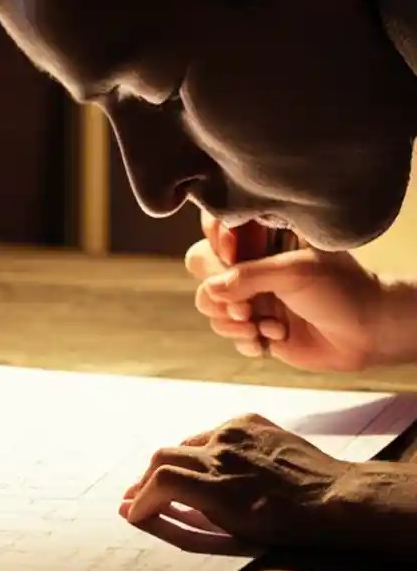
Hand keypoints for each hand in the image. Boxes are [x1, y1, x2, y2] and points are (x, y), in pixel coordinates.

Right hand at [120, 413, 352, 552]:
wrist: (335, 496)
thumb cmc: (287, 524)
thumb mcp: (233, 530)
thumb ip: (186, 519)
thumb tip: (145, 510)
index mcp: (216, 485)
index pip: (159, 484)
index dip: (140, 500)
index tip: (133, 513)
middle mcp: (220, 452)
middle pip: (161, 457)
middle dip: (145, 480)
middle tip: (138, 495)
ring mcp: (234, 432)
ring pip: (186, 444)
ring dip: (174, 463)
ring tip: (174, 480)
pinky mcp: (248, 420)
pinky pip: (213, 432)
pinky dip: (204, 448)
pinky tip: (212, 462)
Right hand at [185, 210, 386, 370]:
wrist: (367, 333)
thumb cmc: (339, 290)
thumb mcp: (293, 272)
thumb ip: (247, 276)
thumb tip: (209, 291)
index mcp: (263, 242)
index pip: (217, 230)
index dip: (217, 244)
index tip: (232, 254)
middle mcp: (253, 267)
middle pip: (203, 271)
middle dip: (220, 295)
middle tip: (246, 307)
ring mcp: (252, 298)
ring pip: (210, 307)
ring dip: (233, 323)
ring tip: (261, 327)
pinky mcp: (255, 328)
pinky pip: (228, 334)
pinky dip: (248, 341)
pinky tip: (273, 339)